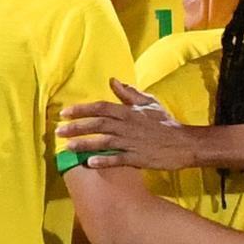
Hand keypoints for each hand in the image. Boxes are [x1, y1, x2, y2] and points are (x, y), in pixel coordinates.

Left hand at [57, 80, 202, 170]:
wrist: (184, 143)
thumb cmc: (165, 122)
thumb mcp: (149, 103)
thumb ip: (129, 93)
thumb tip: (113, 81)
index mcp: (129, 112)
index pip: (101, 107)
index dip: (81, 110)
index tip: (65, 113)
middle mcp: (127, 126)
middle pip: (98, 124)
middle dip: (77, 127)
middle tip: (59, 131)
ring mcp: (132, 143)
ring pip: (104, 142)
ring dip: (85, 144)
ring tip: (68, 147)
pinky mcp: (138, 158)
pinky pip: (118, 159)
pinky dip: (104, 160)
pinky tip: (90, 162)